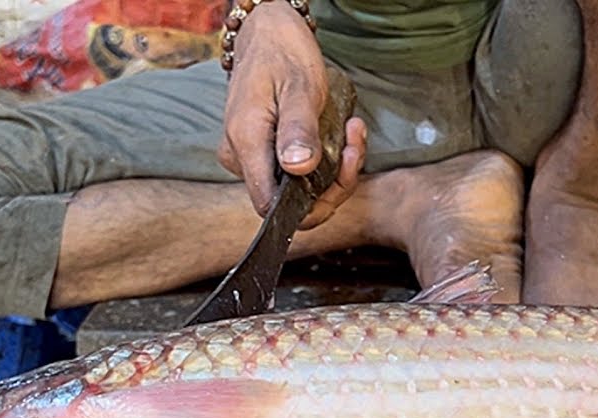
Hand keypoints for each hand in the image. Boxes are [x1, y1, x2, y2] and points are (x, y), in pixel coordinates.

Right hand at [215, 1, 367, 227]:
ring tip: (353, 132)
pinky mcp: (261, 152)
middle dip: (333, 182)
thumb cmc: (282, 52)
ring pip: (297, 188)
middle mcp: (241, 157)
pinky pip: (295, 173)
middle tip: (356, 142)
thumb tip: (298, 168)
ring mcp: (249, 156)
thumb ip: (298, 129)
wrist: (267, 32)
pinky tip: (343, 134)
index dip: (311, 205)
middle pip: (290, 201)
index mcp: (245, 142)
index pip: (271, 206)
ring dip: (335, 170)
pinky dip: (325, 161)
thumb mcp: (300, 86)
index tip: (345, 168)